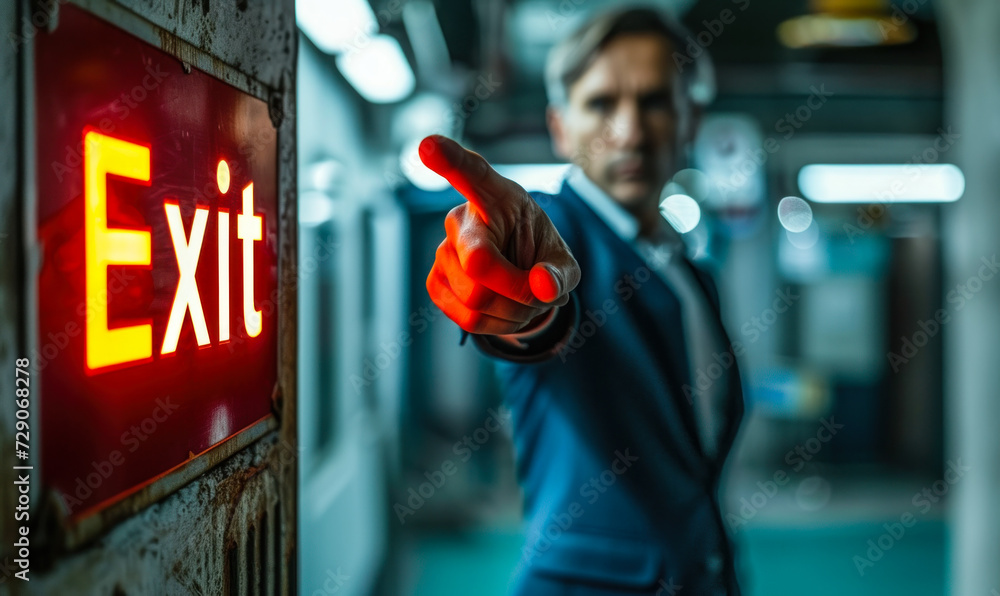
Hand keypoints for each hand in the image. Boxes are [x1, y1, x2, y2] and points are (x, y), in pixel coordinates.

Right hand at [421, 135, 580, 334]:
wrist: (522, 279)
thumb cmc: (540, 255)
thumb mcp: (564, 262)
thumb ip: (560, 273)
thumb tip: (542, 288)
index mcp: (496, 196)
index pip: (471, 173)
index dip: (448, 159)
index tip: (428, 145)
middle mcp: (460, 218)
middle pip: (481, 266)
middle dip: (520, 292)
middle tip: (540, 290)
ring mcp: (442, 252)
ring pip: (476, 300)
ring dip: (513, 312)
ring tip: (523, 300)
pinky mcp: (435, 283)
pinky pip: (467, 319)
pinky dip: (497, 325)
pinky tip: (504, 310)